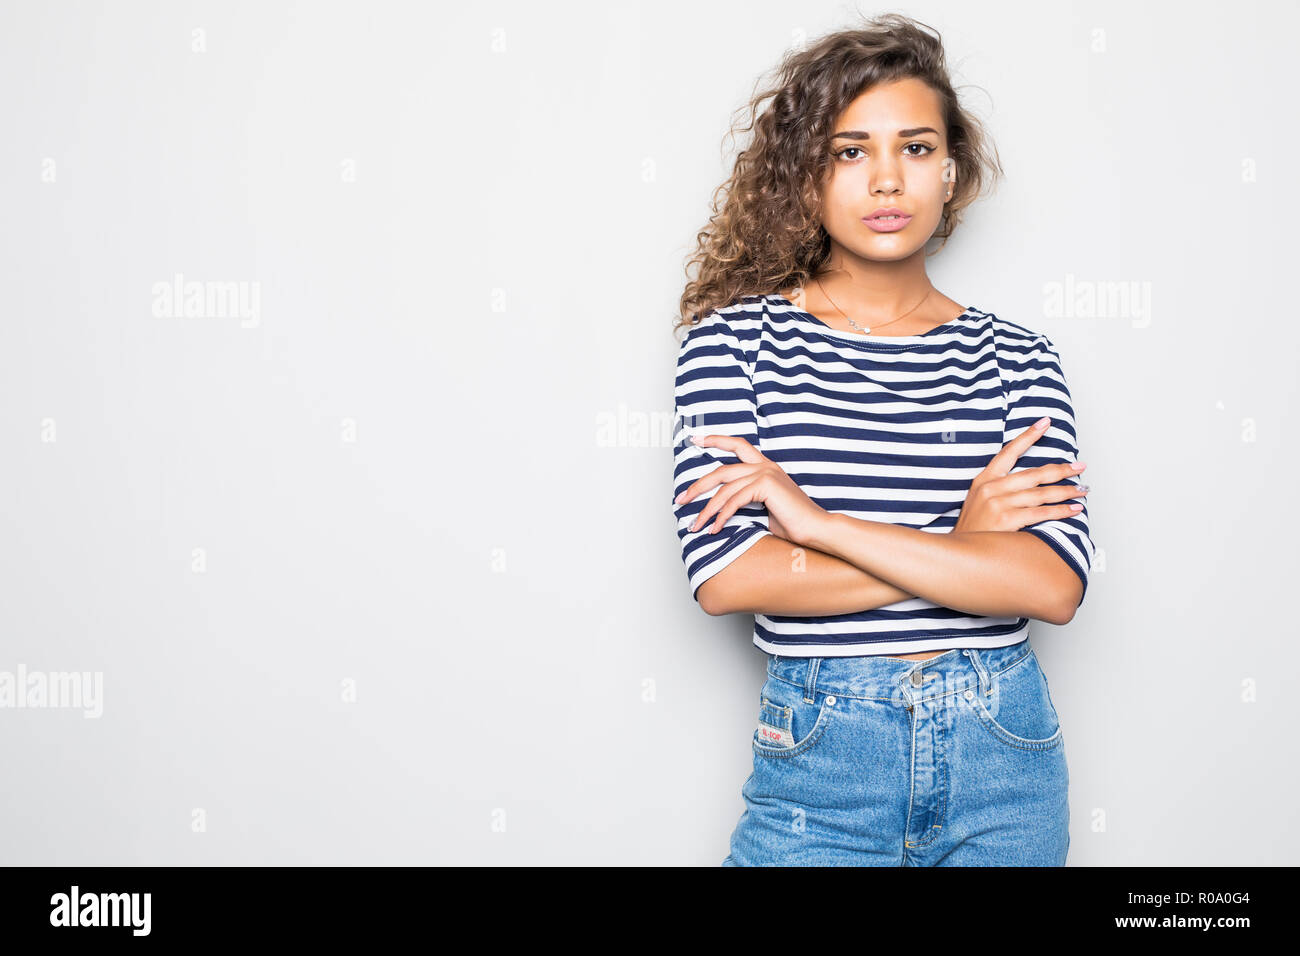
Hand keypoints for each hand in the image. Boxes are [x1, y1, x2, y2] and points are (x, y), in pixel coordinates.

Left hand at [674, 434, 826, 545]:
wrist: (816, 530)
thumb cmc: (794, 523)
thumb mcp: (765, 508)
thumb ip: (746, 499)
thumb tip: (723, 507)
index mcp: (765, 467)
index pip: (737, 445)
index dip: (716, 440)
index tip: (695, 439)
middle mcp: (765, 466)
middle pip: (721, 470)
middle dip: (697, 486)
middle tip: (680, 500)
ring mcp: (766, 473)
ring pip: (724, 489)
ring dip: (706, 510)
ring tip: (694, 526)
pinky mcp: (766, 485)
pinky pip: (735, 500)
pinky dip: (722, 516)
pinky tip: (715, 529)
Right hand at [954, 417, 1088, 533]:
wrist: (958, 554)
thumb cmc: (972, 531)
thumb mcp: (978, 502)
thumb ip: (999, 490)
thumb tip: (1030, 485)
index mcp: (984, 480)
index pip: (1009, 452)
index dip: (1028, 436)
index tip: (1045, 422)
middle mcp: (991, 488)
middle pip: (1034, 474)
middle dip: (1061, 470)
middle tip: (1079, 467)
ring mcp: (998, 503)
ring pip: (1041, 493)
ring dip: (1066, 491)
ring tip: (1082, 490)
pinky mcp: (1006, 519)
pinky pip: (1041, 512)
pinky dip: (1061, 511)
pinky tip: (1073, 509)